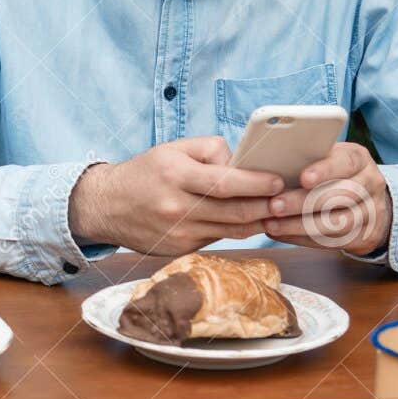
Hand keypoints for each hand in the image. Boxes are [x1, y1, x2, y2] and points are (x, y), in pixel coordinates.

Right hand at [68, 136, 282, 254]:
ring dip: (259, 220)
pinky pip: (218, 238)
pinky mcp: (180, 249)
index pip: (225, 183)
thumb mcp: (173, 149)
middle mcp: (176, 207)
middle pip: (235, 211)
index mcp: (175, 176)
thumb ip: (211, 150)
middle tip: (291, 199)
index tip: (279, 180)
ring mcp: (179, 233)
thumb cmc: (145, 172)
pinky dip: (237, 229)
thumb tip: (244, 162)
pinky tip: (251, 220)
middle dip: (268, 206)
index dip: (257, 183)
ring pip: (232, 230)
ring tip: (279, 210)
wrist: (106, 206)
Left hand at [262, 142, 391, 255]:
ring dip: (300, 225)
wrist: (369, 203)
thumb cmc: (335, 174)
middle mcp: (370, 184)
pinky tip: (281, 234)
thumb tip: (269, 164)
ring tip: (272, 225)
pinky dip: (303, 238)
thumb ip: (308, 160)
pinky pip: (333, 241)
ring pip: (338, 222)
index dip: (325, 171)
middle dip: (304, 202)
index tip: (303, 178)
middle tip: (274, 205)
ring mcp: (370, 212)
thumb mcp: (329, 159)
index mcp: (359, 159)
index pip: (346, 162)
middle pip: (342, 195)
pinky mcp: (363, 237)